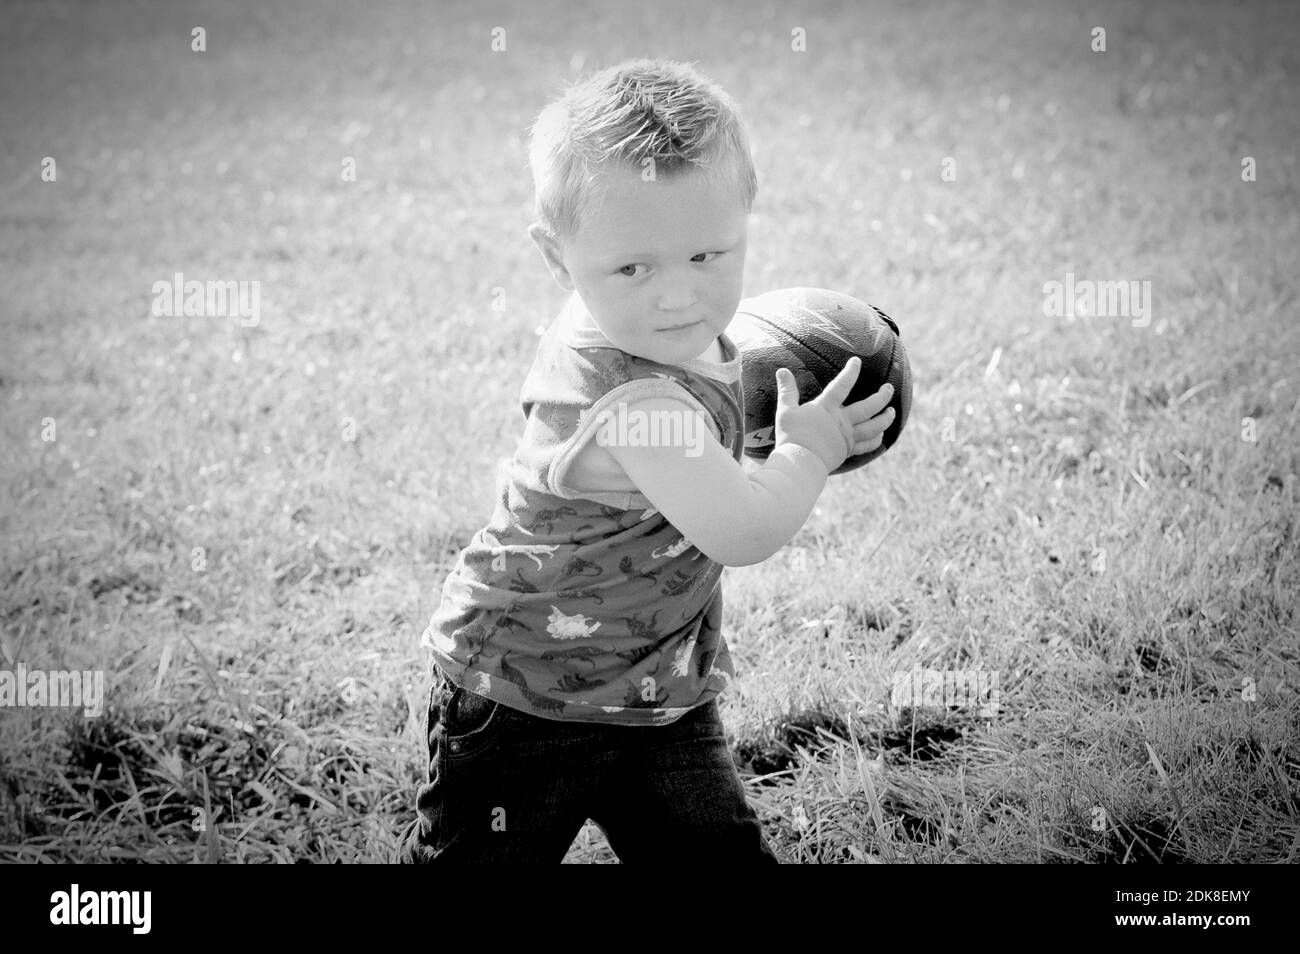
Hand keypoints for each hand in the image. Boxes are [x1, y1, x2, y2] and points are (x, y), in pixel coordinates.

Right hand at [773, 357, 895, 472]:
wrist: (799, 463)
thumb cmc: (791, 436)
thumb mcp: (785, 411)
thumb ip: (787, 390)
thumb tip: (782, 371)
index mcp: (827, 408)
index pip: (842, 385)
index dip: (851, 372)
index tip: (857, 361)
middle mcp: (842, 421)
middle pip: (868, 407)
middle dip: (882, 396)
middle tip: (890, 388)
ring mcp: (847, 437)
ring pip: (874, 427)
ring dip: (885, 419)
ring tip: (892, 412)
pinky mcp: (847, 451)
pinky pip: (867, 445)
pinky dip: (876, 440)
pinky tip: (881, 436)